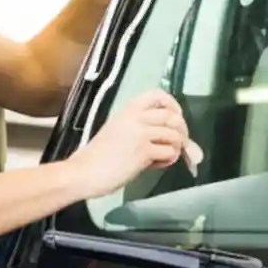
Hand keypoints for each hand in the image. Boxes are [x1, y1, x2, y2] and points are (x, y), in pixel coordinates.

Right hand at [68, 90, 203, 198]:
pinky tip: (156, 164)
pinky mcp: (144, 151)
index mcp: (129, 109)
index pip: (158, 95)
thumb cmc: (99, 155)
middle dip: (182, 131)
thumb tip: (171, 135)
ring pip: (175, 135)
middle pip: (173, 117)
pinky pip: (170, 152)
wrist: (84, 172)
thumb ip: (143, 128)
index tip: (176, 117)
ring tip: (164, 156)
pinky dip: (168, 160)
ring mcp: (141, 133)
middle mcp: (136, 117)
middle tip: (180, 144)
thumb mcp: (119, 130)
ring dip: (176, 148)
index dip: (173, 105)